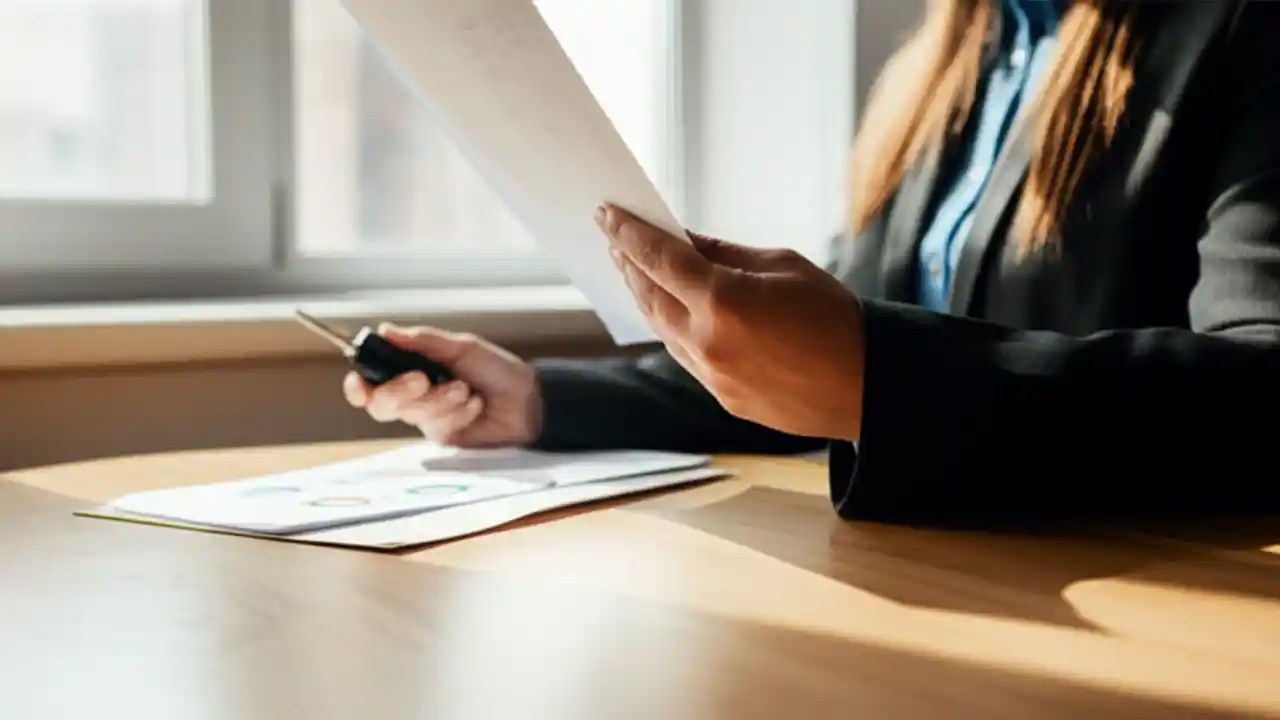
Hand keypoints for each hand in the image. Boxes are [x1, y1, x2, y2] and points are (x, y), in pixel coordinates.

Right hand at [343, 325, 541, 447]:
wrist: (529, 400)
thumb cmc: (497, 369)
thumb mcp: (461, 347)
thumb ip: (423, 342)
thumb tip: (386, 330)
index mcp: (413, 369)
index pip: (373, 381)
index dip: (359, 385)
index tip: (359, 381)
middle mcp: (415, 396)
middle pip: (381, 403)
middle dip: (398, 391)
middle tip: (423, 379)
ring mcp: (428, 418)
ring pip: (410, 413)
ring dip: (438, 399)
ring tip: (465, 390)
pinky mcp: (443, 437)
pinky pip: (436, 425)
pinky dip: (456, 411)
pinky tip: (475, 405)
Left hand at [595, 205, 864, 440]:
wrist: (869, 386)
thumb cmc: (834, 317)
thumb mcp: (782, 265)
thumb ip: (725, 254)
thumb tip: (685, 242)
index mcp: (724, 301)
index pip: (660, 259)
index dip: (629, 233)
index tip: (607, 214)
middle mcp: (708, 343)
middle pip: (650, 296)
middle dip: (629, 264)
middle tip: (614, 239)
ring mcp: (712, 376)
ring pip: (663, 330)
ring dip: (646, 298)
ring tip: (636, 271)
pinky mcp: (722, 398)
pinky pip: (685, 356)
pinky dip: (672, 328)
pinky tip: (671, 310)